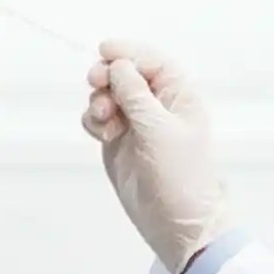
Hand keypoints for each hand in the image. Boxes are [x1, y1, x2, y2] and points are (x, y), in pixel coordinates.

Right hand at [81, 41, 230, 273]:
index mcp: (178, 95)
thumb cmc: (179, 174)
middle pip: (124, 73)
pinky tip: (103, 133)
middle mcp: (156, 105)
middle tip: (96, 84)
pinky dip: (94, 120)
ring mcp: (136, 123)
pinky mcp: (118, 140)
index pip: (151, 60)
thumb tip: (118, 65)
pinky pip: (98, 118)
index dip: (128, 52)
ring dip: (100, 100)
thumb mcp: (159, 129)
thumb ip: (135, 94)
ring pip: (107, 95)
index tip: (104, 50)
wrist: (175, 222)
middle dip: (108, 75)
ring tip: (106, 121)